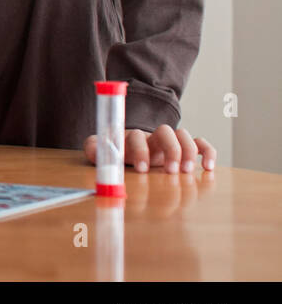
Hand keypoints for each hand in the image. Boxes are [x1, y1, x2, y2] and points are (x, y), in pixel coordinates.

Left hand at [84, 125, 214, 172]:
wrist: (128, 147)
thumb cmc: (115, 150)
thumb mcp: (101, 149)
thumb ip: (94, 148)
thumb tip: (96, 149)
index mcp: (132, 137)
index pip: (137, 136)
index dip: (140, 150)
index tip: (142, 169)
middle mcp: (152, 136)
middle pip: (166, 131)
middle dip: (171, 150)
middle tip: (172, 172)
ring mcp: (169, 141)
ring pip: (184, 135)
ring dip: (189, 152)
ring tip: (188, 171)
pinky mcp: (183, 150)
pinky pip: (200, 144)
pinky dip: (207, 152)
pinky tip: (209, 168)